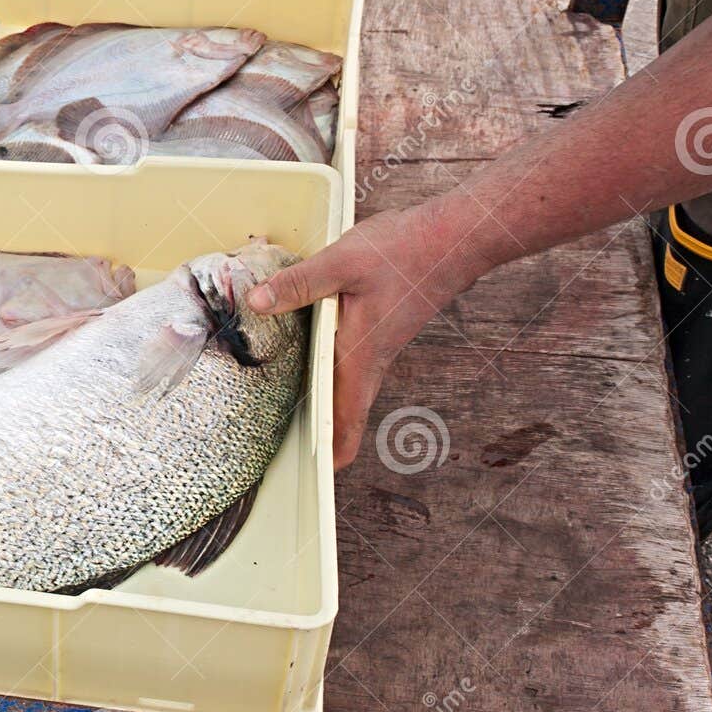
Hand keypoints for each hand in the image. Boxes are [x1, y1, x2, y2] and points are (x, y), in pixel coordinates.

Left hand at [247, 203, 490, 467]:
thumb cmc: (405, 252)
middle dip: (319, 430)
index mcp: (361, 355)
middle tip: (285, 445)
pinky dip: (327, 367)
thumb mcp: (343, 262)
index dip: (332, 451)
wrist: (454, 237)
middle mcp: (372, 359)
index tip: (315, 474)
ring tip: (284, 406)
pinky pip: (349, 359)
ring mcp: (378, 345)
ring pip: (345, 384)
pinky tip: (304, 353)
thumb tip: (257, 302)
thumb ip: (300, 284)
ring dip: (321, 398)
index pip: (347, 419)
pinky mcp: (379, 328)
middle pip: (343, 409)